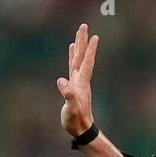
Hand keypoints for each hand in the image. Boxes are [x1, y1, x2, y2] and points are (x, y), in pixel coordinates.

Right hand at [56, 22, 98, 137]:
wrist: (81, 130)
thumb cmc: (76, 121)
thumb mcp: (71, 108)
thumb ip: (68, 95)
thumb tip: (61, 81)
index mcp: (81, 83)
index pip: (86, 62)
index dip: (90, 50)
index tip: (94, 35)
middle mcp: (81, 80)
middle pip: (82, 57)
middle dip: (83, 42)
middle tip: (84, 26)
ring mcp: (77, 83)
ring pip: (77, 61)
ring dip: (78, 49)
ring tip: (78, 37)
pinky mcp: (73, 88)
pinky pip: (72, 69)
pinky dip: (72, 59)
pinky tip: (72, 54)